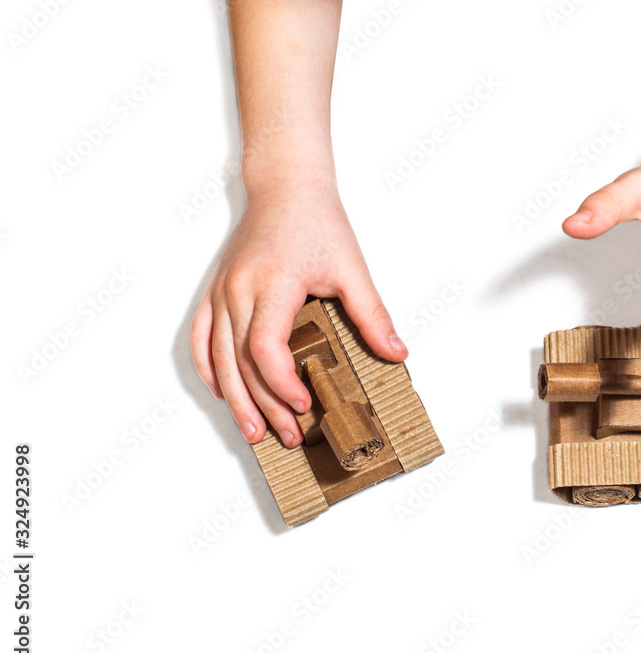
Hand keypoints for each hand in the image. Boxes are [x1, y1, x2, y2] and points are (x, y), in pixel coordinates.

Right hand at [190, 177, 406, 446]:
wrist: (286, 187)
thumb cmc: (318, 222)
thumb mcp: (353, 268)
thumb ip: (372, 314)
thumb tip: (396, 353)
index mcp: (273, 284)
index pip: (266, 347)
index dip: (282, 383)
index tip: (305, 404)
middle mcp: (240, 290)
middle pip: (241, 362)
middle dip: (263, 405)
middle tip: (286, 435)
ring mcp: (223, 291)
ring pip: (218, 356)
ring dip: (234, 398)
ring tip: (252, 431)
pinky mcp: (216, 291)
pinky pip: (201, 336)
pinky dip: (208, 368)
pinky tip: (222, 392)